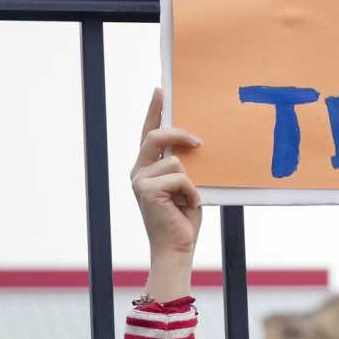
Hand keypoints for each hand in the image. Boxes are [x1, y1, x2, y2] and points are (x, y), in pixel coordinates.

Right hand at [132, 88, 203, 294]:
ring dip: (190, 182)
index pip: (149, 132)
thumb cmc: (183, 220)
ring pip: (175, 161)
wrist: (176, 248)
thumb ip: (182, 165)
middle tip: (199, 143)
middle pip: (156, 135)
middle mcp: (138, 171)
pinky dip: (191, 192)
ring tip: (187, 201)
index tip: (160, 90)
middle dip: (179, 134)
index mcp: (146, 168)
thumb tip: (191, 144)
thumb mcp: (185, 186)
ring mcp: (139, 180)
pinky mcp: (146, 189)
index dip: (154, 110)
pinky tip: (186, 206)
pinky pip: (180, 177)